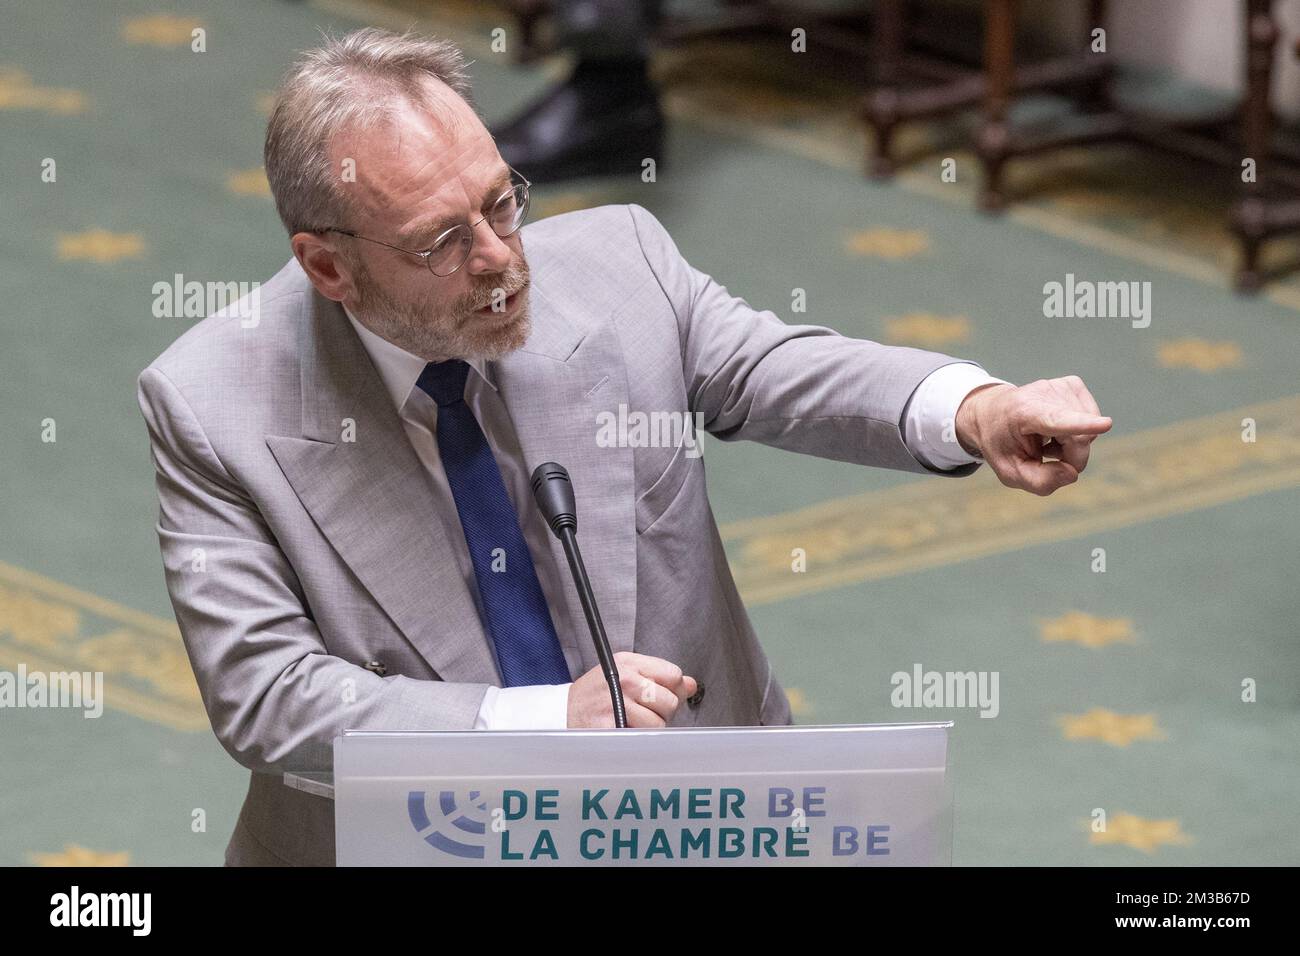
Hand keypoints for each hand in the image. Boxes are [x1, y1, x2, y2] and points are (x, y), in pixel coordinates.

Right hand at [567, 651, 697, 727]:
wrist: (563, 710)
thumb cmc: (596, 692)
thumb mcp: (625, 673)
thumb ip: (659, 676)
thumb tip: (690, 685)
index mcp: (629, 663)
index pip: (673, 675)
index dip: (673, 689)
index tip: (662, 695)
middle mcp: (624, 680)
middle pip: (670, 701)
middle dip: (662, 711)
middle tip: (643, 711)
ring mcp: (617, 704)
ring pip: (658, 724)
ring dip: (649, 728)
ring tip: (632, 722)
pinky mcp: (611, 727)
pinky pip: (642, 738)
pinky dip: (638, 739)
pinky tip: (625, 731)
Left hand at [954, 376, 1111, 495]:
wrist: (990, 411)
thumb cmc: (1001, 444)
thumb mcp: (1009, 472)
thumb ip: (1039, 481)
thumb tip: (1073, 472)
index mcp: (1023, 414)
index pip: (1057, 421)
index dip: (1081, 425)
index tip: (1106, 424)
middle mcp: (1044, 393)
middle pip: (1079, 440)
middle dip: (1069, 459)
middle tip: (1044, 454)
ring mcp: (1061, 385)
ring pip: (1089, 432)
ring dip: (1071, 445)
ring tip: (1045, 439)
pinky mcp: (1073, 384)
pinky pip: (1091, 419)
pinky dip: (1077, 431)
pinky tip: (1055, 429)